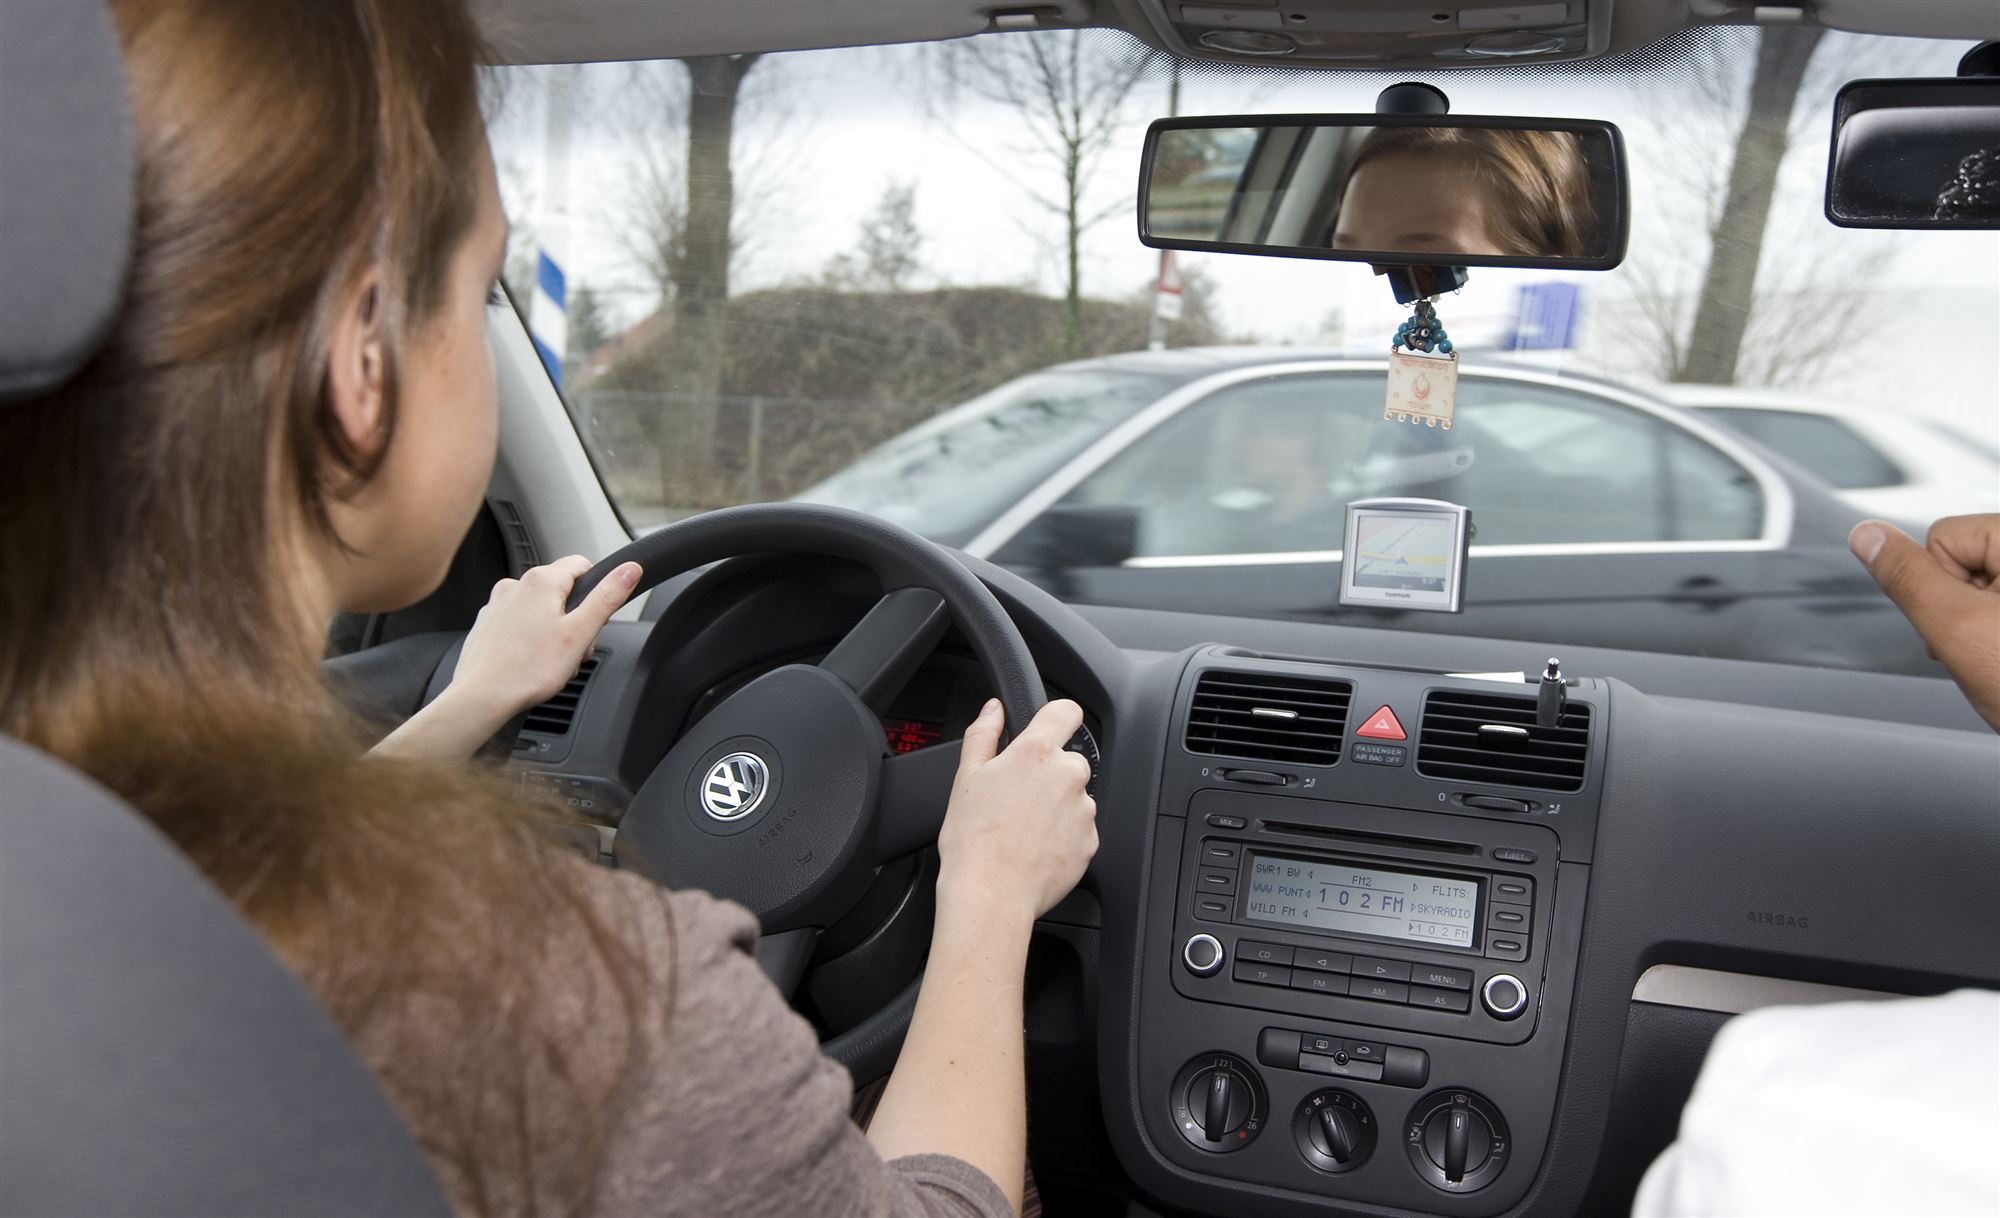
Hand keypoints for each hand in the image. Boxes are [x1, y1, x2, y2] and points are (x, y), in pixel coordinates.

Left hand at [451, 556, 642, 720]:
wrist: (482, 696)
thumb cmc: (527, 669)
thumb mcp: (580, 633)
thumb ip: (607, 598)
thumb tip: (629, 570)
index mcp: (541, 581)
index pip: (582, 565)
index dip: (596, 591)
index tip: (592, 619)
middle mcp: (515, 585)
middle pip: (562, 591)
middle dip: (574, 618)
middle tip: (572, 649)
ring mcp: (498, 604)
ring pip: (540, 609)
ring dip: (553, 630)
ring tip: (550, 659)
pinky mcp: (487, 623)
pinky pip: (519, 622)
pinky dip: (529, 638)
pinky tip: (530, 661)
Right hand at [935, 698, 1098, 925]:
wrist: (991, 894)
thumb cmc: (973, 840)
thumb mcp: (966, 777)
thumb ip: (983, 734)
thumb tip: (993, 709)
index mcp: (1037, 753)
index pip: (1066, 711)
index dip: (1056, 718)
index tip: (1047, 731)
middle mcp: (1068, 775)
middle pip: (1068, 760)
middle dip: (1048, 774)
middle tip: (1017, 798)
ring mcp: (1083, 810)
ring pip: (1074, 796)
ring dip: (1056, 806)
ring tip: (1023, 829)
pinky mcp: (1090, 841)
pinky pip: (1080, 829)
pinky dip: (1063, 835)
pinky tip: (1035, 847)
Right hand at [1850, 516, 1999, 731]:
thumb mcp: (1959, 629)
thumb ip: (1906, 577)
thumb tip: (1867, 535)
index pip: (1942, 537)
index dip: (1942, 590)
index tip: (1972, 625)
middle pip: (1967, 560)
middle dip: (1965, 610)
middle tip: (1992, 648)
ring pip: (1989, 588)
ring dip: (1987, 628)